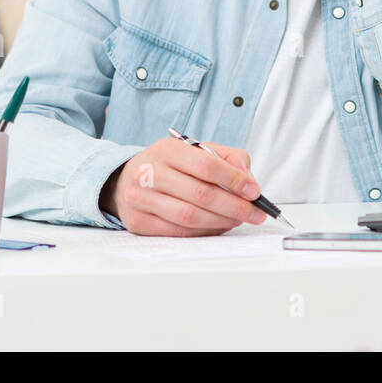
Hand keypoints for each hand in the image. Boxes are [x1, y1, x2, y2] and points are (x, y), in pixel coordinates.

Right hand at [99, 137, 266, 235]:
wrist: (127, 179)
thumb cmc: (169, 166)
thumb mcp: (196, 151)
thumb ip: (228, 158)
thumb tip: (249, 180)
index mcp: (166, 150)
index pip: (206, 165)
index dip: (234, 180)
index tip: (254, 191)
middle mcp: (149, 172)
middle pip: (200, 194)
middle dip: (234, 206)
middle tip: (254, 213)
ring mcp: (140, 199)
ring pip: (189, 216)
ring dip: (221, 221)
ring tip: (238, 220)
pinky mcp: (138, 222)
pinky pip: (178, 232)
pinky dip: (203, 232)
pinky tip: (217, 227)